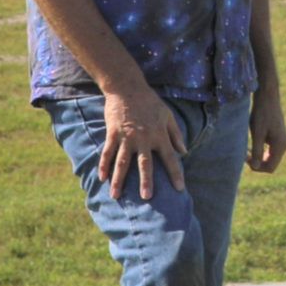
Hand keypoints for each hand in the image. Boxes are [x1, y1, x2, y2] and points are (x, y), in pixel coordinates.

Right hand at [99, 83, 185, 200]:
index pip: (170, 158)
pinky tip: (101, 178)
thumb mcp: (167, 115)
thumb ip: (176, 134)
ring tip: (115, 195)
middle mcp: (144, 138)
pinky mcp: (112, 133)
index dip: (175, 173)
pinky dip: (103, 165)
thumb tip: (184, 151)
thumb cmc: (150, 101)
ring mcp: (126, 137)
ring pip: (122, 162)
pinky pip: (107, 152)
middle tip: (147, 197)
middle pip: (144, 164)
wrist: (127, 87)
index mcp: (159, 134)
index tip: (179, 189)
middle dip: (146, 181)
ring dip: (119, 180)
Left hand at [248, 85, 285, 173]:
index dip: (257, 168)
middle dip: (258, 163)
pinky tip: (253, 144)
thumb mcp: (257, 133)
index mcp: (281, 145)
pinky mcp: (278, 137)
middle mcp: (284, 145)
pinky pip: (270, 150)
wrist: (267, 98)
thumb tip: (256, 167)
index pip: (271, 167)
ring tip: (247, 150)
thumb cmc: (261, 114)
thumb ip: (257, 151)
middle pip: (271, 164)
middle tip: (245, 155)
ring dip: (259, 157)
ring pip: (271, 158)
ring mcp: (282, 141)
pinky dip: (262, 151)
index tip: (246, 159)